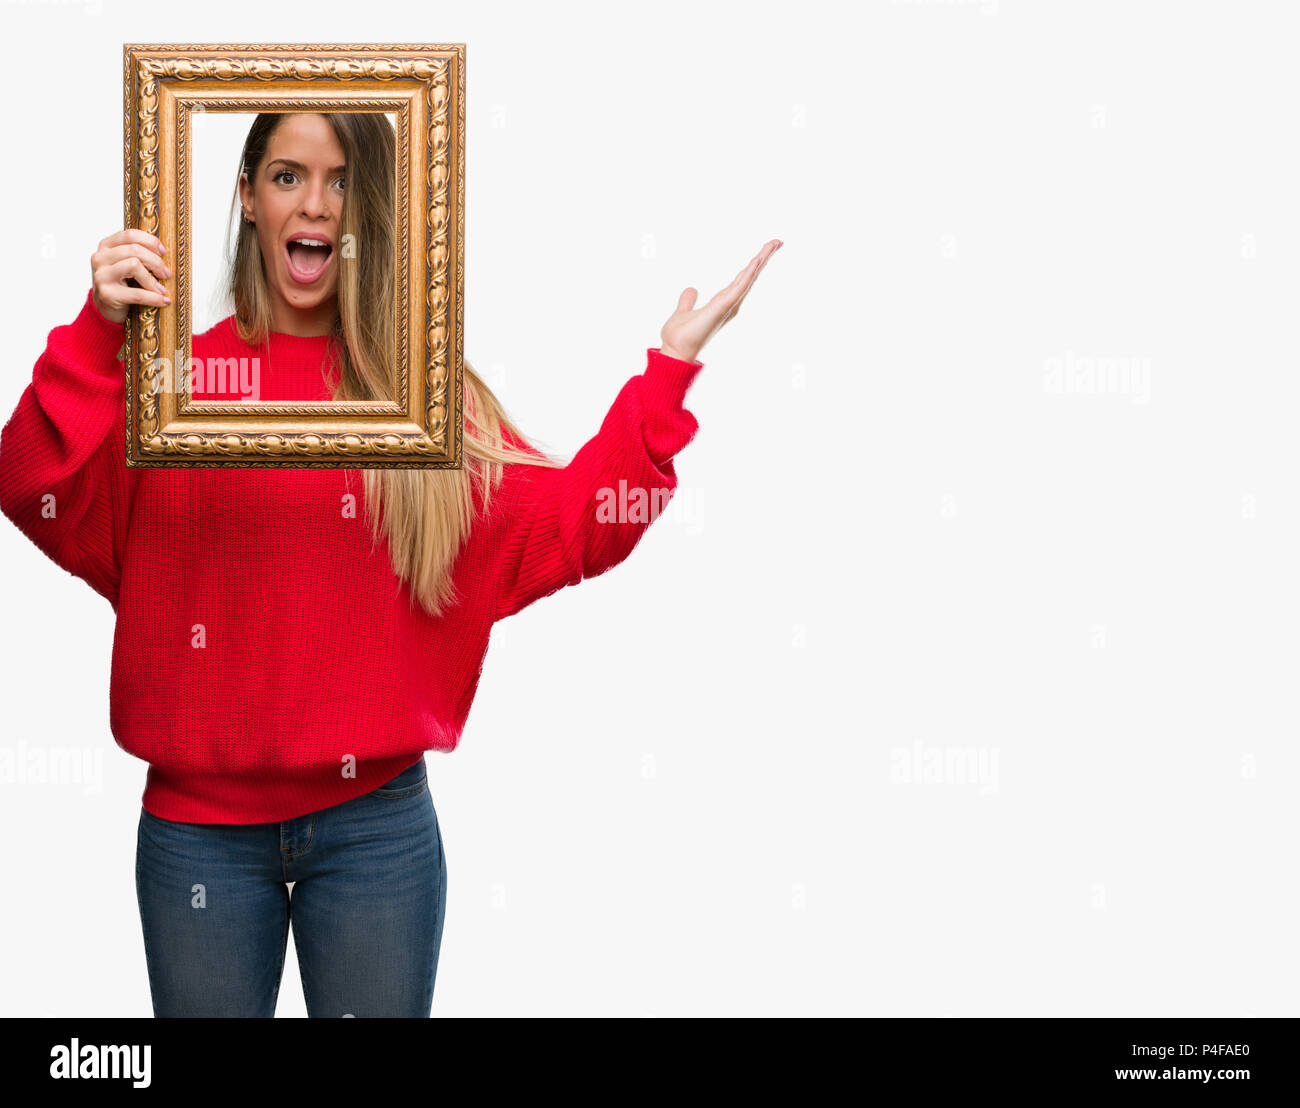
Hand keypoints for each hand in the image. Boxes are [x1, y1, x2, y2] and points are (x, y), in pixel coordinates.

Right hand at [91, 229, 170, 324]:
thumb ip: (138, 254)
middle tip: (165, 274)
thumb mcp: (126, 264)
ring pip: (134, 265)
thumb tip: (163, 252)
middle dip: (155, 262)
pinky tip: (163, 300)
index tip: (163, 252)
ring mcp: (101, 276)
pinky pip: (137, 294)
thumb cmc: (121, 284)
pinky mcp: (107, 294)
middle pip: (134, 250)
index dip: (150, 241)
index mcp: (106, 246)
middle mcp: (100, 258)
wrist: (105, 308)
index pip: (130, 235)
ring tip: (161, 289)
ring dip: (152, 279)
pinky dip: (153, 298)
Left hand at [659, 238, 781, 362]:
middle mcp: (730, 304)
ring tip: (774, 244)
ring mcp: (728, 305)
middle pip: (750, 276)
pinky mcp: (723, 307)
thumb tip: (691, 289)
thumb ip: (688, 301)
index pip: (741, 280)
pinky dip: (749, 274)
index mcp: (723, 303)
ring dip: (761, 261)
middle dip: (764, 258)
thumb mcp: (684, 311)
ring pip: (749, 278)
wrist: (674, 350)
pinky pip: (739, 287)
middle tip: (778, 241)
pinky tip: (757, 261)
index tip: (764, 251)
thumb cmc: (680, 336)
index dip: (753, 266)